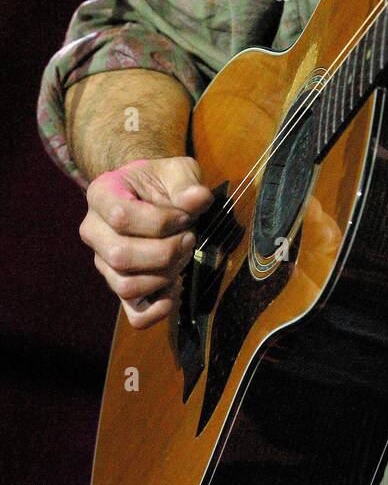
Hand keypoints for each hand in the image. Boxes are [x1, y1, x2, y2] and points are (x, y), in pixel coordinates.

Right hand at [79, 156, 213, 328]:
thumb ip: (187, 182)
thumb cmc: (162, 181)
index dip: (161, 221)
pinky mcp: (119, 286)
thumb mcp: (177, 170)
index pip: (121, 217)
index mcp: (101, 194)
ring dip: (165, 275)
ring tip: (183, 254)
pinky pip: (134, 314)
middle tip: (189, 237)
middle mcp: (93, 230)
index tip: (185, 215)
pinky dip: (159, 309)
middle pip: (121, 257)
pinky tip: (175, 288)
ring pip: (127, 286)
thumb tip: (197, 200)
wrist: (151, 194)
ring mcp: (103, 262)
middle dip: (165, 251)